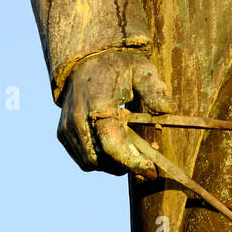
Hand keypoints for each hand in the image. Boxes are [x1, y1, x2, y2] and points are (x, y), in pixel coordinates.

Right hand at [57, 48, 170, 178]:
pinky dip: (99, 160)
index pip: (113, 146)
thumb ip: (154, 90)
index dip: (133, 163)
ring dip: (111, 165)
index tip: (152, 171)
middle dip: (124, 166)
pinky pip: (81, 158)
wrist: (86, 60)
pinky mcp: (63, 133)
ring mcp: (67, 127)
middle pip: (101, 161)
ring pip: (89, 164)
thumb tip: (169, 109)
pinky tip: (113, 145)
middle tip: (143, 161)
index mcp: (98, 105)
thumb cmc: (118, 66)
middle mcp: (78, 119)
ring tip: (129, 150)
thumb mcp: (142, 71)